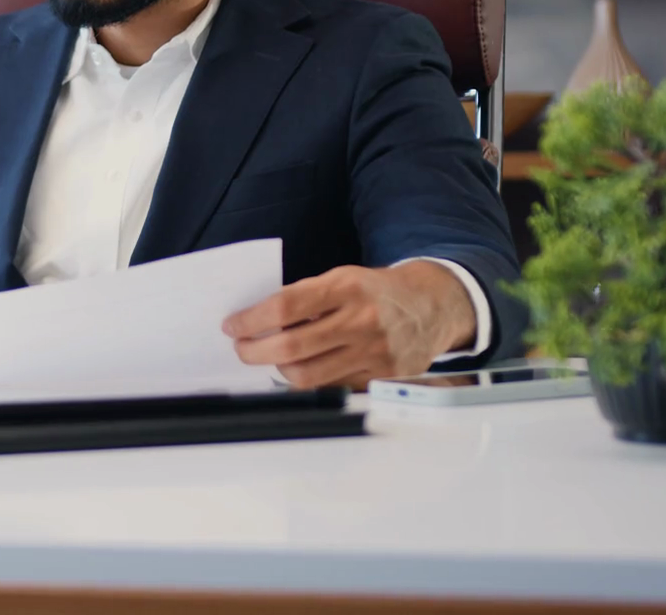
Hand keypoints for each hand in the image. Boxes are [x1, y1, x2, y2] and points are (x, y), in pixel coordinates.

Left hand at [221, 261, 475, 389]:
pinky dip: (310, 380)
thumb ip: (305, 297)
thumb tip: (259, 320)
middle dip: (253, 351)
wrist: (432, 304)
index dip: (251, 319)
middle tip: (241, 347)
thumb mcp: (343, 278)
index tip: (233, 325)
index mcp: (347, 287)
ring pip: (307, 376)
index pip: (285, 307)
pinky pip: (330, 387)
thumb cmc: (377, 290)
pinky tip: (302, 368)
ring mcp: (373, 352)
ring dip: (278, 370)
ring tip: (270, 358)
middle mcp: (361, 321)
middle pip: (290, 348)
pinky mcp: (381, 377)